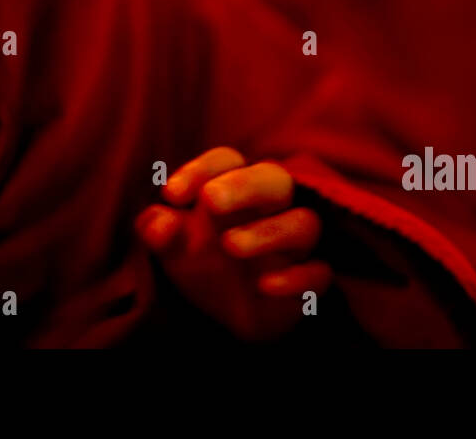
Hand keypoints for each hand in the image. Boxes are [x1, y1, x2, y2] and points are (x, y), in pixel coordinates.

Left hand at [134, 146, 331, 341]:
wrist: (227, 315)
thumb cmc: (202, 260)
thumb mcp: (171, 246)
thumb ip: (157, 229)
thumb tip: (159, 222)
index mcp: (235, 187)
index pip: (227, 160)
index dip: (201, 170)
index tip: (171, 194)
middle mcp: (271, 207)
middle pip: (273, 179)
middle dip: (243, 186)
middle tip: (211, 201)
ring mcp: (294, 244)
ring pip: (303, 224)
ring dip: (267, 233)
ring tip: (230, 245)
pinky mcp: (309, 280)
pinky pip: (318, 273)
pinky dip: (296, 278)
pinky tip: (264, 286)